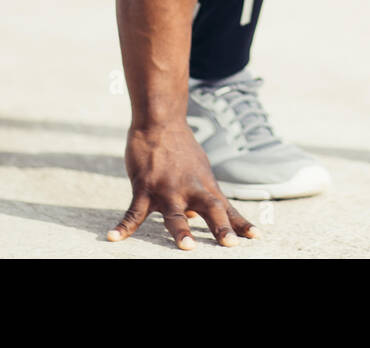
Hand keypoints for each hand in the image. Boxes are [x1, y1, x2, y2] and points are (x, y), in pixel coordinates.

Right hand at [107, 122, 259, 248]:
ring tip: (187, 248)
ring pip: (175, 213)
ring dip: (181, 230)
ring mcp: (167, 189)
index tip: (256, 237)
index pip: (227, 208)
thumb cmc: (180, 150)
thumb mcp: (198, 171)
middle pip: (210, 209)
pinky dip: (123, 226)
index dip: (241, 223)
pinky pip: (133, 211)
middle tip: (231, 244)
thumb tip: (198, 217)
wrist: (160, 122)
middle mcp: (190, 189)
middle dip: (220, 227)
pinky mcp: (144, 187)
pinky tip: (113, 238)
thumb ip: (201, 196)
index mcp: (205, 187)